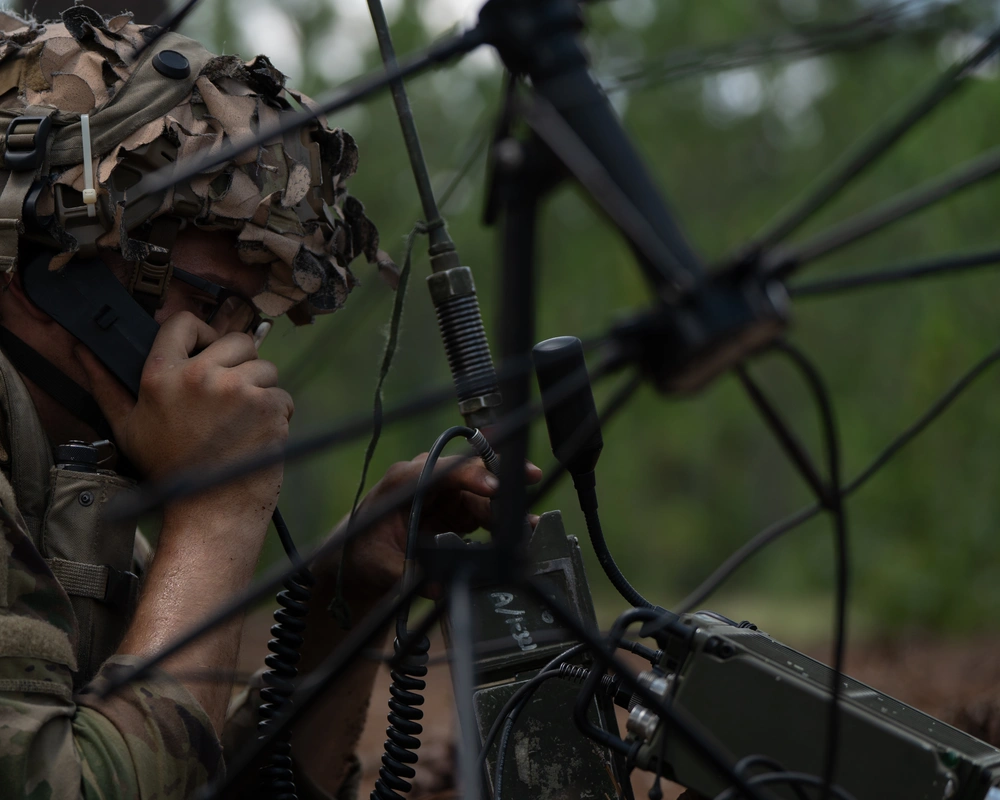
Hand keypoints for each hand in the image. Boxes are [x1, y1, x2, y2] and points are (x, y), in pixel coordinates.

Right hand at [79, 311, 293, 531]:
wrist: (210, 511)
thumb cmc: (170, 471)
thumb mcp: (127, 427)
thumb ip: (106, 385)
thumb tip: (83, 351)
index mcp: (162, 375)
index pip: (184, 322)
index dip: (202, 333)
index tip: (209, 351)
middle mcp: (200, 376)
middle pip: (239, 341)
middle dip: (241, 364)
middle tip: (231, 396)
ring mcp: (237, 390)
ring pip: (266, 368)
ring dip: (261, 391)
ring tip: (242, 421)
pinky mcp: (268, 407)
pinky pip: (282, 396)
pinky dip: (277, 414)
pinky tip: (258, 435)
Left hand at [335, 453, 542, 600]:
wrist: (358, 557)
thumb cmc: (361, 551)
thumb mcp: (379, 564)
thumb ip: (407, 573)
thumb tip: (438, 587)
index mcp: (404, 480)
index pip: (442, 470)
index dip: (470, 475)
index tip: (494, 488)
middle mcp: (428, 479)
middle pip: (470, 473)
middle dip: (501, 481)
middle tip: (530, 486)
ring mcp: (444, 492)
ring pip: (483, 493)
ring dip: (504, 509)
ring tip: (527, 527)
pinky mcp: (455, 508)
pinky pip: (483, 509)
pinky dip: (500, 522)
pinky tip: (517, 532)